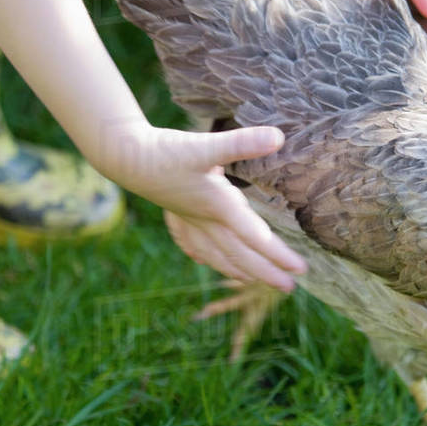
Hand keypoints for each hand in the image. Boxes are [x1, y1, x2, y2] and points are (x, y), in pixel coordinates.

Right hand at [115, 123, 306, 290]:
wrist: (125, 157)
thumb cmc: (165, 152)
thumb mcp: (205, 146)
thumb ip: (242, 143)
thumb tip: (279, 137)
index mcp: (218, 206)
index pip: (255, 237)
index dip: (279, 255)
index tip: (301, 270)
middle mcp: (206, 219)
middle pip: (240, 254)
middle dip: (265, 273)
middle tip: (290, 288)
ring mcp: (191, 219)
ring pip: (218, 254)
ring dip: (238, 269)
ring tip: (253, 281)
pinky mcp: (179, 213)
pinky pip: (197, 244)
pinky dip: (207, 256)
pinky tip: (207, 262)